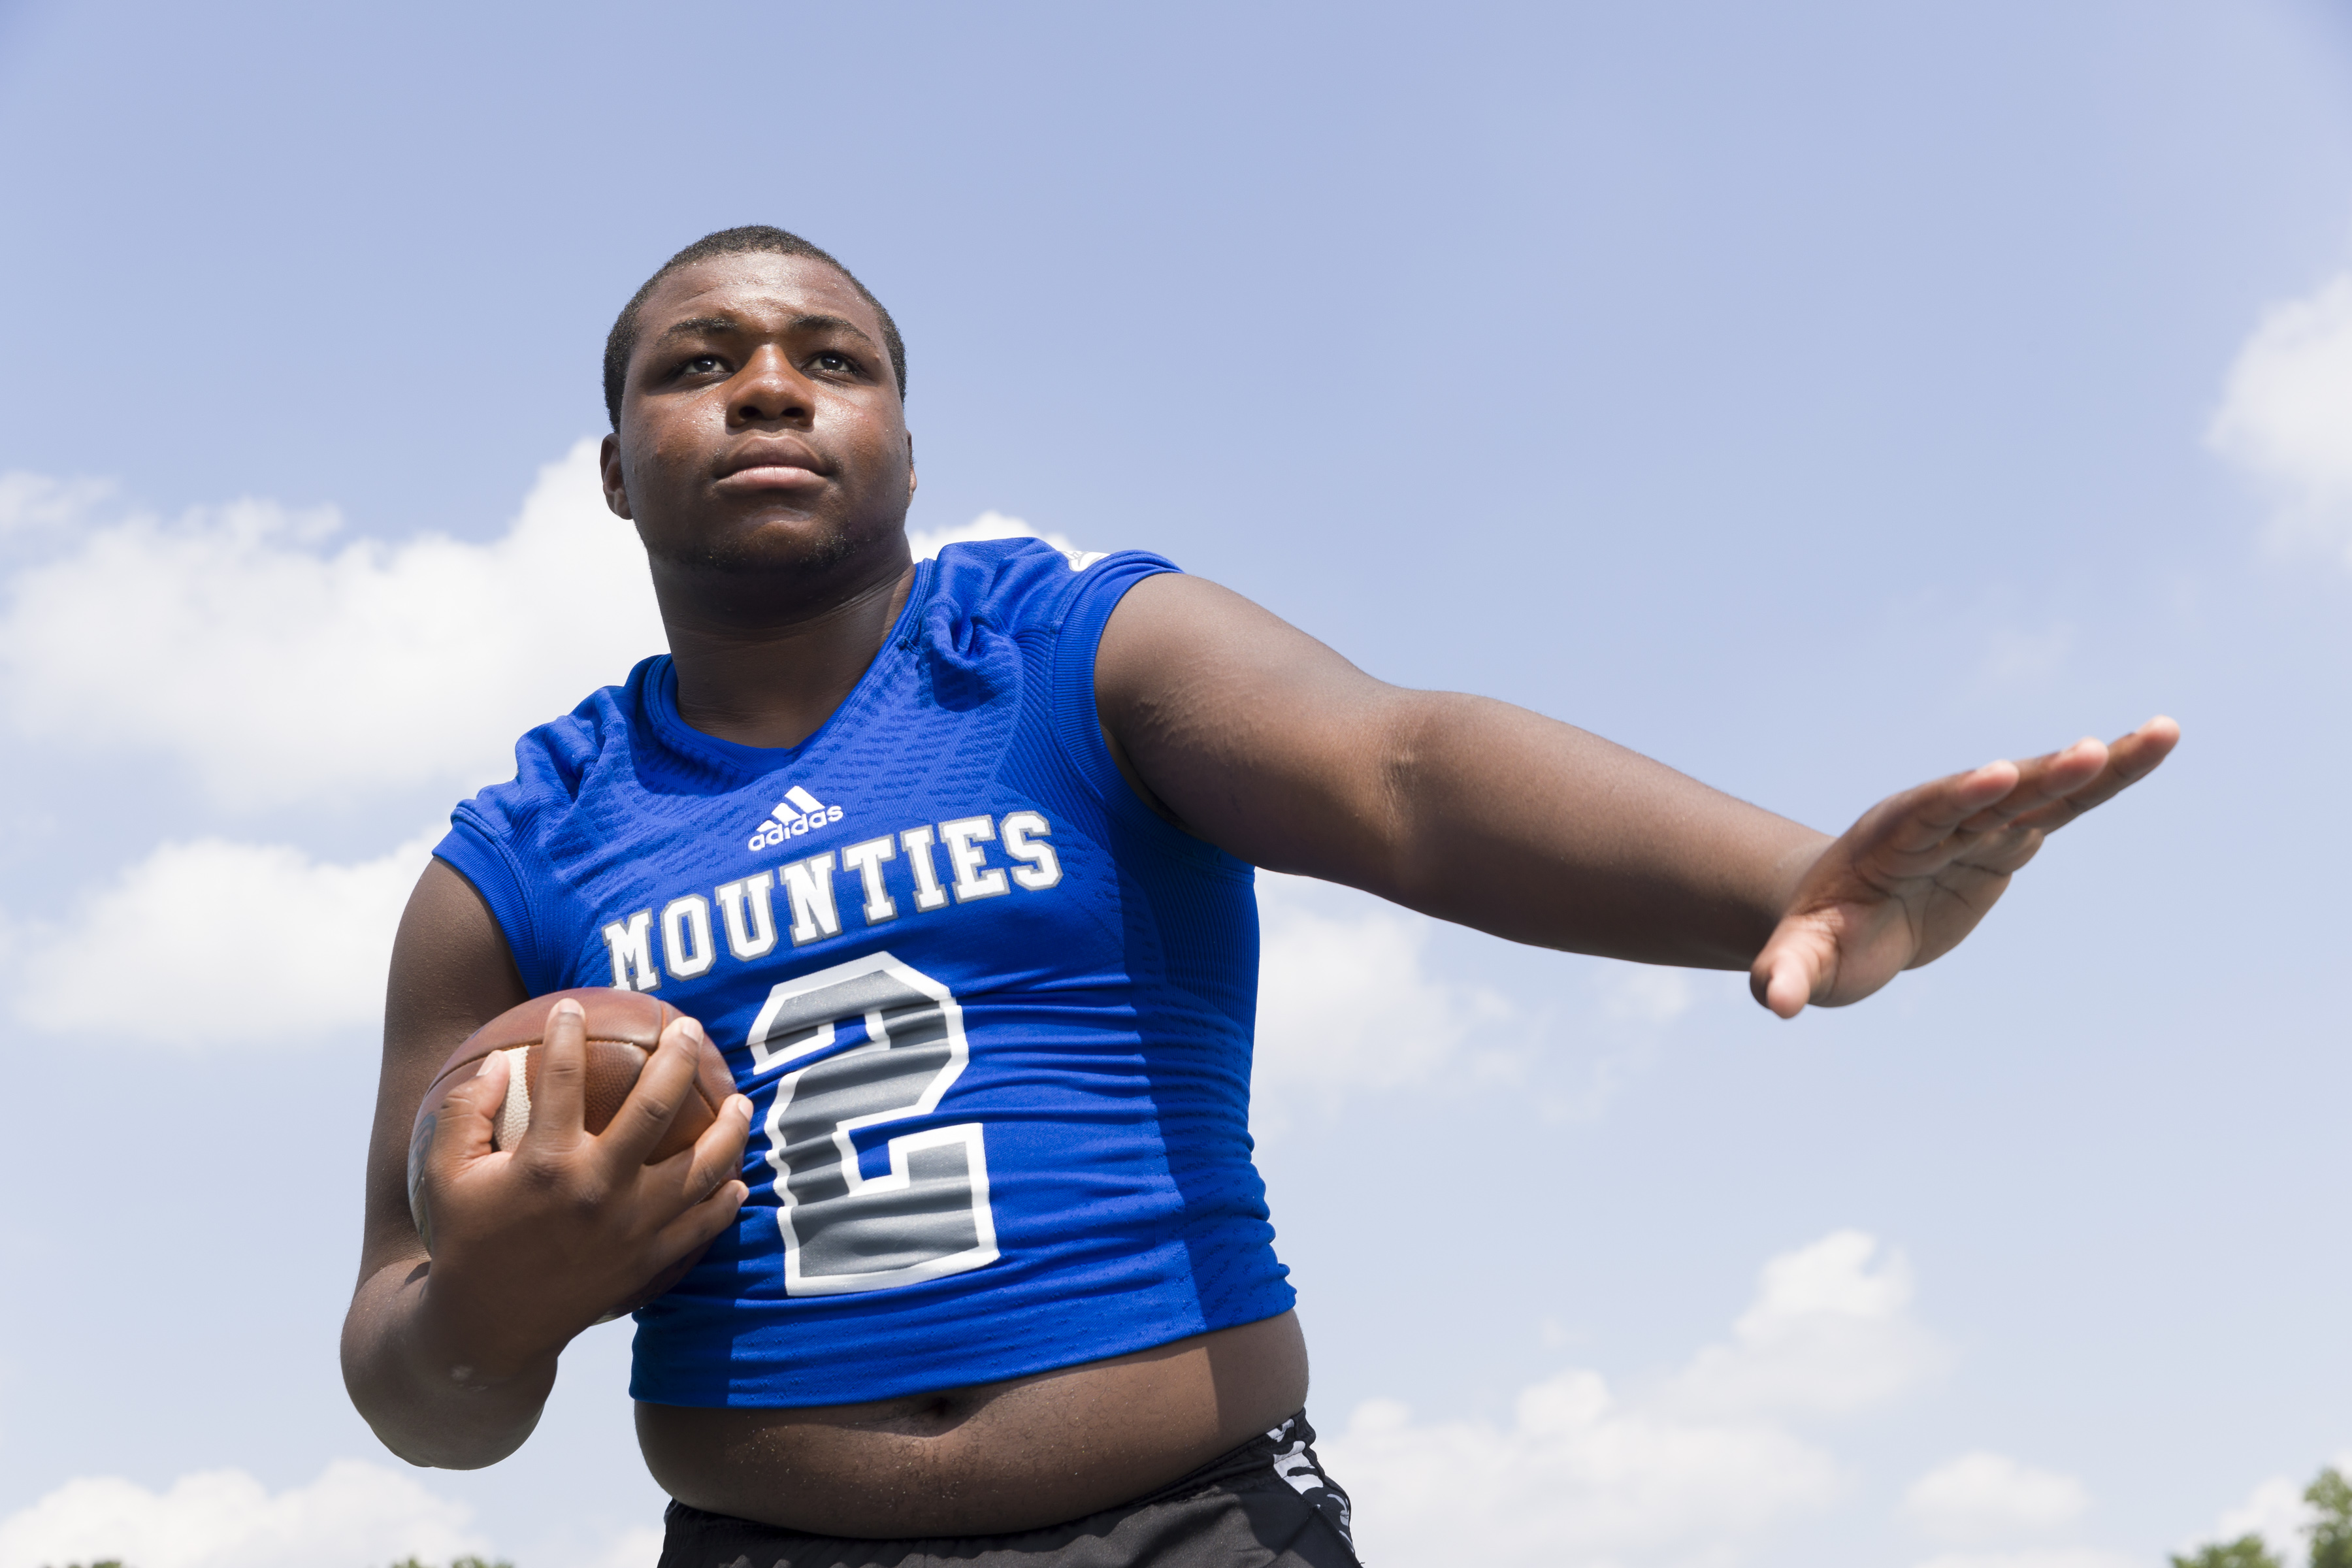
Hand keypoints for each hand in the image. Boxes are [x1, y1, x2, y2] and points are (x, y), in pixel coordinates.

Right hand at [409, 997, 752, 1383]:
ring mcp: (630, 1227)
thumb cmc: (465, 1243)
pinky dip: (725, 1199)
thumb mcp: (443, 1177)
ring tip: (740, 1102)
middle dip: (677, 1058)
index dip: (563, 1034)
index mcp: (543, 1164)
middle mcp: (595, 1189)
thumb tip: (497, 1060)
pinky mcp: (647, 1260)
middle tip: (691, 1029)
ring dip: (728, 1129)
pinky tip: (736, 1177)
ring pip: (700, 1167)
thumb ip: (465, 1114)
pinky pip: (702, 1224)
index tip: (570, 1007)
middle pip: (653, 1107)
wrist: (487, 1331)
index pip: (557, 1078)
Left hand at [1750, 716, 2179, 1017]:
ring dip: (2095, 767)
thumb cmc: (1817, 937)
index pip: (1925, 815)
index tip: (1995, 775)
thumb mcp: (1799, 957)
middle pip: (1992, 794)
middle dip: (2037, 775)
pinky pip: (2063, 808)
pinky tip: (2156, 747)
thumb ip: (1787, 972)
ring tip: (2161, 733)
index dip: (1958, 796)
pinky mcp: (2008, 839)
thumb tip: (1773, 1000)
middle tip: (2089, 750)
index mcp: (1887, 840)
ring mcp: (1977, 825)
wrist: (1841, 916)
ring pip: (2040, 792)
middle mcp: (1936, 819)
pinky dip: (2105, 783)